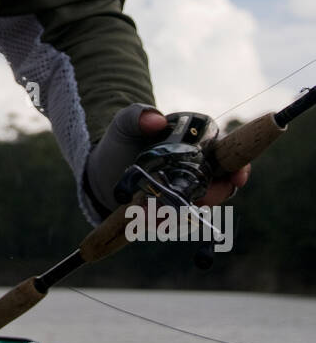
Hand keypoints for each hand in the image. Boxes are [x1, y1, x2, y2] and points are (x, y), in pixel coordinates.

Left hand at [85, 104, 250, 215]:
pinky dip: (162, 223)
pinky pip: (176, 226)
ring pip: (200, 211)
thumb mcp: (125, 124)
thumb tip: (156, 120)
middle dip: (211, 196)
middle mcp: (199, 173)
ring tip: (152, 208)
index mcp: (199, 147)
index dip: (239, 168)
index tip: (237, 178)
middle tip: (194, 198)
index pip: (230, 157)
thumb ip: (137, 115)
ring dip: (181, 213)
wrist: (103, 171)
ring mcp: (187, 196)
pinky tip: (143, 216)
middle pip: (221, 189)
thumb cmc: (121, 142)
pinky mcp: (171, 216)